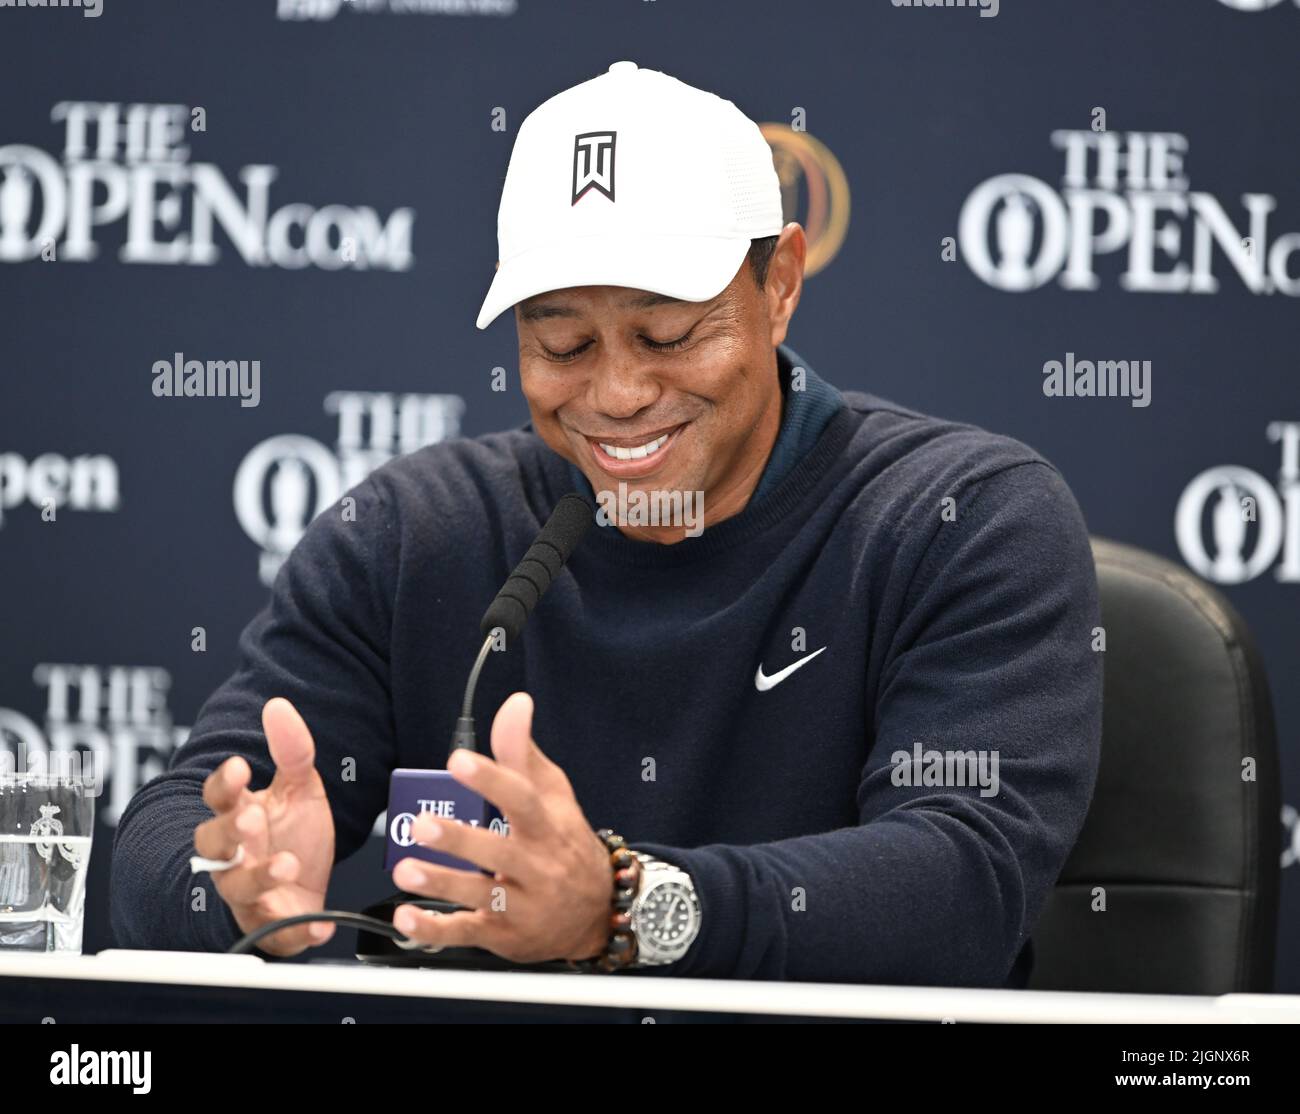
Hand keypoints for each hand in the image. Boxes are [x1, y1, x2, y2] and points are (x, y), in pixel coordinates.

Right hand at [193, 698, 336, 955]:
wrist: (305, 888)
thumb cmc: (291, 835)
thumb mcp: (300, 789)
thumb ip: (292, 751)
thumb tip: (278, 706)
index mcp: (240, 816)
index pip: (218, 798)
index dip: (223, 784)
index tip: (239, 766)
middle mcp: (236, 856)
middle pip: (214, 845)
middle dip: (230, 834)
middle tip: (253, 820)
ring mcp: (250, 893)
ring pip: (239, 889)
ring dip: (259, 877)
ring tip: (287, 864)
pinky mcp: (273, 926)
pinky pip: (279, 932)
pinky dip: (298, 930)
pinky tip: (318, 925)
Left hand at [390, 692, 612, 963]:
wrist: (598, 913)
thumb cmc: (566, 845)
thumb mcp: (553, 795)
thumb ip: (523, 752)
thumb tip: (515, 704)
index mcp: (548, 827)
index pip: (523, 799)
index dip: (491, 780)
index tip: (459, 761)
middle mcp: (537, 867)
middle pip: (500, 852)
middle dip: (460, 840)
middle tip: (422, 824)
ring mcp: (521, 905)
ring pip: (482, 895)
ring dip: (442, 884)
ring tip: (406, 869)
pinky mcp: (503, 935)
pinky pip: (467, 934)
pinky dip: (436, 930)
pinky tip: (409, 917)